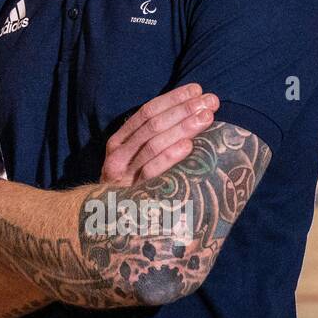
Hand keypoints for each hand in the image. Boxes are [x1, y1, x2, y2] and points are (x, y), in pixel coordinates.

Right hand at [101, 83, 218, 185]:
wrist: (107, 228)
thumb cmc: (133, 190)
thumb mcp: (135, 162)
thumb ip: (154, 141)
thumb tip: (192, 115)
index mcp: (119, 142)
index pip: (146, 112)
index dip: (172, 99)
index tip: (197, 89)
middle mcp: (117, 156)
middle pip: (152, 125)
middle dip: (183, 110)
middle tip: (211, 101)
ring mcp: (124, 175)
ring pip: (153, 144)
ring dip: (182, 127)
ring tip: (206, 117)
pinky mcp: (133, 194)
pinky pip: (152, 171)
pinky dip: (170, 156)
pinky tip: (188, 146)